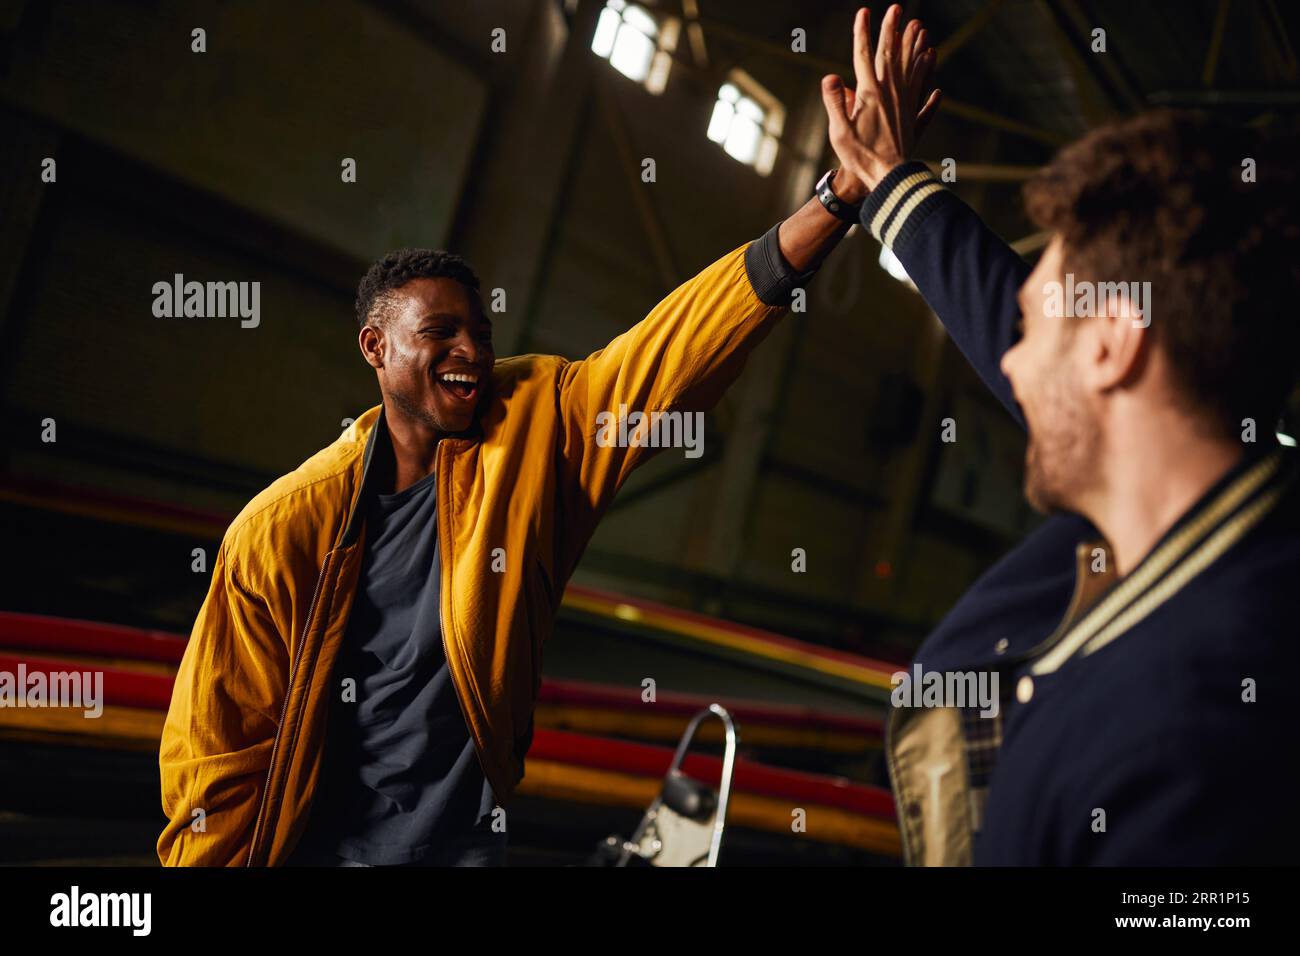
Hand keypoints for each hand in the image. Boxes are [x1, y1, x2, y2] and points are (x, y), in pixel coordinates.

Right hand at [821, 5, 941, 198]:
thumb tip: (830, 76)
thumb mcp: (839, 132)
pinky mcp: (913, 113)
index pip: (863, 56)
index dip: (862, 33)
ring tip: (918, 26)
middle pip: (890, 54)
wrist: (888, 176)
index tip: (863, 13)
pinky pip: (921, 85)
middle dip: (891, 29)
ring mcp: (904, 101)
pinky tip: (931, 60)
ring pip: (910, 65)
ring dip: (913, 43)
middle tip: (897, 8)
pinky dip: (926, 69)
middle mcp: (889, 92)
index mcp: (869, 93)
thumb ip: (835, 102)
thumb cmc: (860, 157)